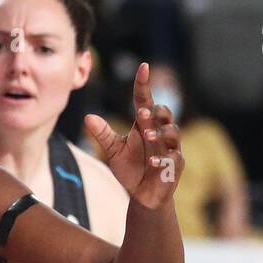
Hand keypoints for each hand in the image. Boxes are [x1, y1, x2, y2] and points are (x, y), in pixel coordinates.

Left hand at [85, 62, 183, 208]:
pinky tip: (152, 161)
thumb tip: (88, 117)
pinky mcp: (175, 165)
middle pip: (164, 113)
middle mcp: (159, 133)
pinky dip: (162, 157)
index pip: (144, 100)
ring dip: (160, 132)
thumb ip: (103, 134)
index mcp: (144, 125)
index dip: (143, 84)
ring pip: (173, 132)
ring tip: (147, 135)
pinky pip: (173, 157)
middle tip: (143, 113)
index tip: (143, 67)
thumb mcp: (113, 150)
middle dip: (155, 112)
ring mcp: (169, 148)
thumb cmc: (131, 169)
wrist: (142, 194)